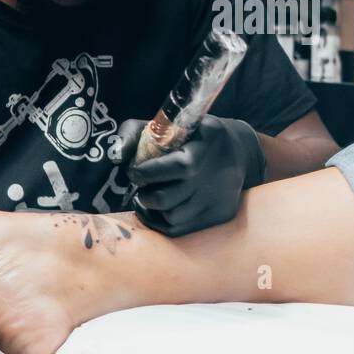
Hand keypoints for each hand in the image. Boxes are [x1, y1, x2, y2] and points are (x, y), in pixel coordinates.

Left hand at [112, 116, 265, 236]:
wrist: (237, 152)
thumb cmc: (191, 137)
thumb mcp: (165, 124)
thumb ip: (134, 133)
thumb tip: (116, 157)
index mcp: (206, 144)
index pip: (179, 167)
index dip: (149, 173)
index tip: (134, 171)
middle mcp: (217, 174)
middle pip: (169, 198)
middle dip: (146, 195)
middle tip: (141, 187)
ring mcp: (221, 198)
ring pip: (173, 218)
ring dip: (154, 210)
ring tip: (150, 198)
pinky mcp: (221, 215)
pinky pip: (182, 230)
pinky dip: (163, 223)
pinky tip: (159, 210)